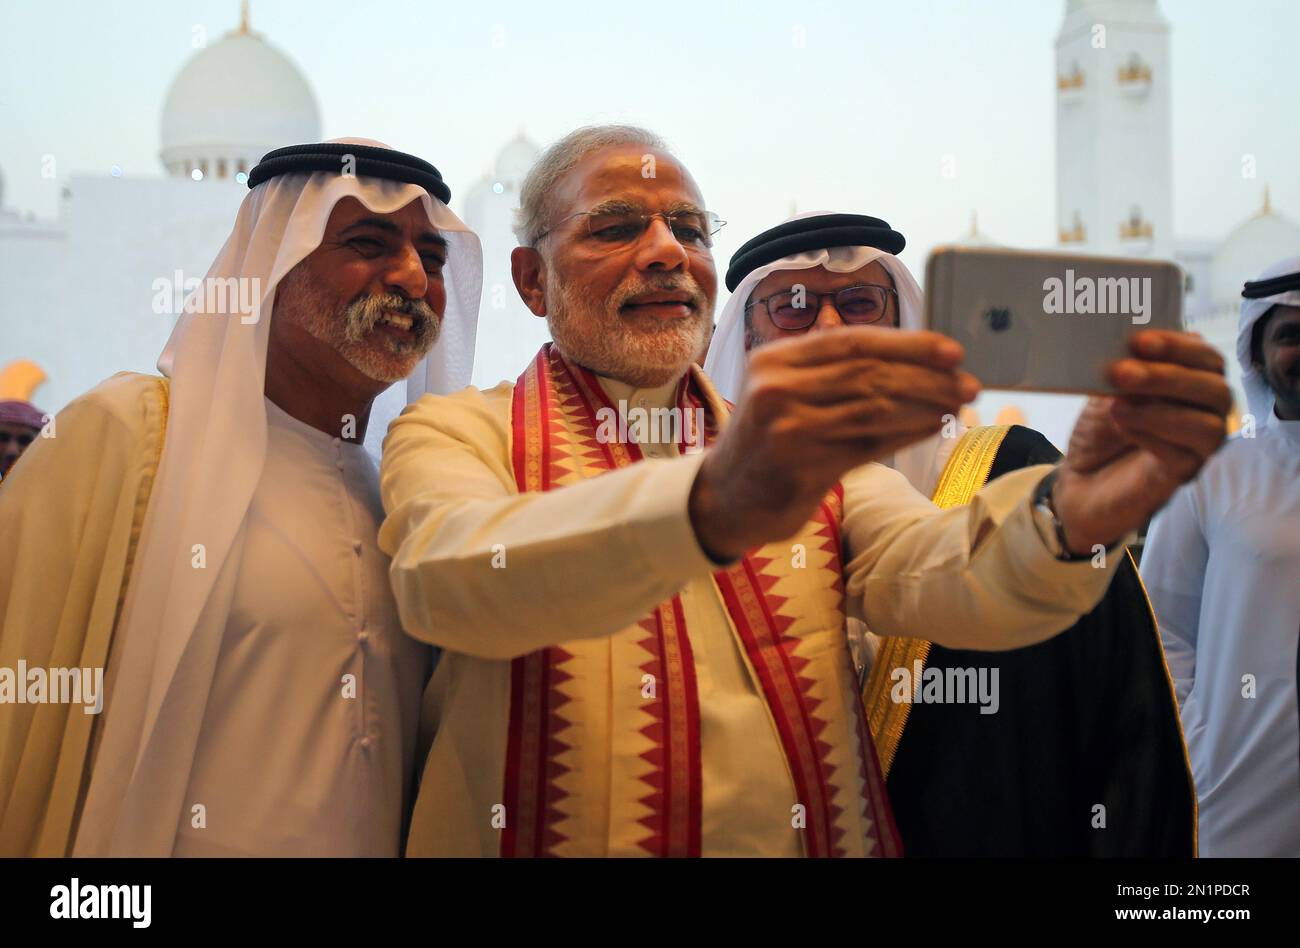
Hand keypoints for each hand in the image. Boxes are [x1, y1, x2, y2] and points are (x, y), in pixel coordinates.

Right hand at [690, 326, 980, 560]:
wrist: (722, 499)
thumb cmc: (765, 443)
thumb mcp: (783, 391)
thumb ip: (830, 370)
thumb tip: (912, 357)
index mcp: (774, 358)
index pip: (853, 340)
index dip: (908, 343)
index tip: (952, 351)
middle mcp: (776, 387)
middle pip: (868, 371)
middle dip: (927, 376)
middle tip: (967, 382)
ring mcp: (787, 427)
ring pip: (873, 406)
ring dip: (926, 404)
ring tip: (958, 404)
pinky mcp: (801, 466)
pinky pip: (868, 443)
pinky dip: (907, 432)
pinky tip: (934, 427)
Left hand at [1052, 330, 1230, 553]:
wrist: (1078, 481)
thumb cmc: (1098, 432)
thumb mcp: (1105, 393)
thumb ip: (1121, 371)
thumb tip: (1123, 348)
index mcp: (1190, 382)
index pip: (1206, 358)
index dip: (1177, 347)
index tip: (1140, 341)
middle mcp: (1204, 412)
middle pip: (1215, 390)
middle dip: (1168, 377)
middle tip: (1122, 373)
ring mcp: (1198, 446)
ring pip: (1208, 426)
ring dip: (1160, 412)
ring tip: (1116, 407)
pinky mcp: (1185, 475)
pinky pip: (1188, 457)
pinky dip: (1154, 439)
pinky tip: (1125, 430)